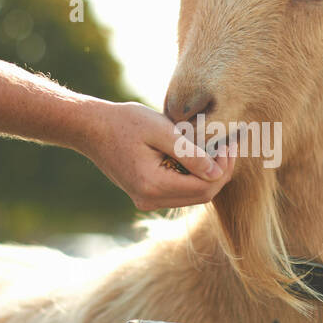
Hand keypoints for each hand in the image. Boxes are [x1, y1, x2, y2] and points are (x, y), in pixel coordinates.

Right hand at [82, 101, 235, 210]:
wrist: (91, 128)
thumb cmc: (124, 122)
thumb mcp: (160, 130)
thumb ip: (189, 152)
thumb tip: (217, 171)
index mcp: (153, 185)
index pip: (205, 187)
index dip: (225, 167)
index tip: (232, 142)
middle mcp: (150, 200)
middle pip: (202, 195)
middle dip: (221, 171)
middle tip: (230, 143)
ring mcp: (147, 201)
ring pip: (193, 195)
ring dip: (209, 174)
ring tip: (217, 146)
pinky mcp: (146, 195)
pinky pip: (180, 190)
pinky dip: (193, 175)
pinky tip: (198, 154)